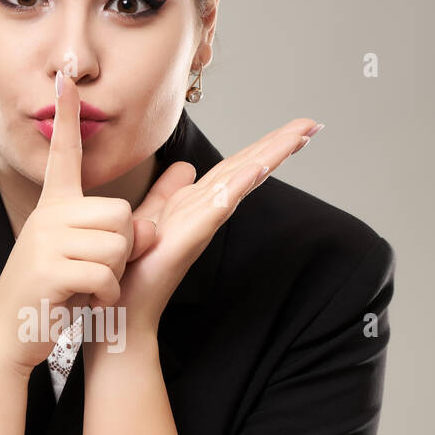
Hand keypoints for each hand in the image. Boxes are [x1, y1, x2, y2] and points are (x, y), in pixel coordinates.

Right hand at [0, 70, 136, 374]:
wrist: (9, 333)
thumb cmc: (50, 293)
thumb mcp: (83, 256)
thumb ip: (123, 235)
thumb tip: (158, 225)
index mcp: (53, 207)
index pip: (63, 154)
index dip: (66, 117)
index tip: (65, 78)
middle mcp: (48, 216)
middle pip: (120, 213)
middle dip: (123, 248)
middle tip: (95, 270)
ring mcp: (45, 241)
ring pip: (118, 244)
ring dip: (114, 274)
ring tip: (86, 286)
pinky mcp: (49, 270)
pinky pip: (106, 274)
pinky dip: (106, 295)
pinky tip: (85, 301)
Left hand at [102, 116, 324, 335]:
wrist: (122, 310)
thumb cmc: (133, 270)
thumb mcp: (148, 217)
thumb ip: (167, 193)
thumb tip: (186, 168)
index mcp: (195, 204)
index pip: (234, 166)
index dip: (262, 145)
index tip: (294, 127)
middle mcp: (203, 212)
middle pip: (246, 169)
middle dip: (278, 145)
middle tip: (312, 124)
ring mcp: (199, 225)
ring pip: (239, 183)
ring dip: (269, 157)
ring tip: (299, 136)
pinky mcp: (189, 240)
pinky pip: (217, 209)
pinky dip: (238, 187)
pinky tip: (258, 168)